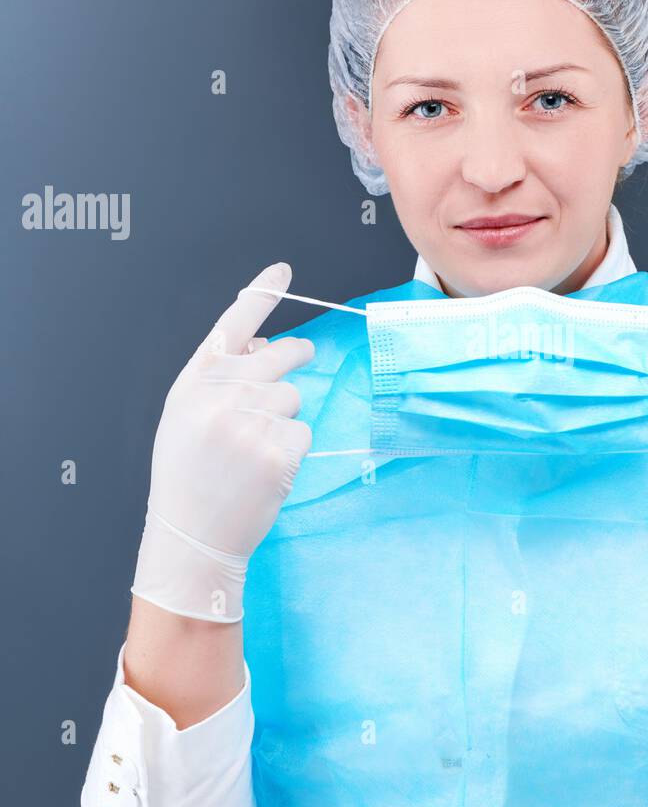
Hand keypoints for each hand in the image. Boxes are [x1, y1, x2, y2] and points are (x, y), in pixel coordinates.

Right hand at [131, 262, 314, 621]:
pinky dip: (292, 450)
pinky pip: (303, 432)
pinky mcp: (275, 450)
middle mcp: (219, 394)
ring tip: (254, 451)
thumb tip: (266, 347)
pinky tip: (266, 470)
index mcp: (193, 382)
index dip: (259, 294)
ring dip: (284, 419)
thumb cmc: (189, 477)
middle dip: (295, 358)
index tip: (281, 271)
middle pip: (280, 356)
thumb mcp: (186, 417)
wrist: (190, 535)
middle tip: (300, 361)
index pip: (230, 326)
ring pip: (293, 397)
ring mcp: (248, 421)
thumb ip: (219, 380)